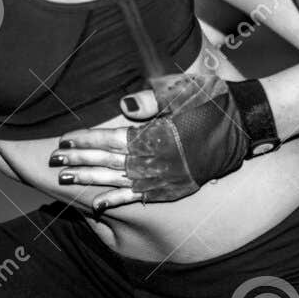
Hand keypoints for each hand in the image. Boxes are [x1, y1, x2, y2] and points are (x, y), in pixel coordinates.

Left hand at [52, 61, 254, 211]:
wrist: (244, 127)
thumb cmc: (212, 102)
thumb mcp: (183, 92)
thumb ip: (150, 100)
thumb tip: (122, 105)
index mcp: (154, 135)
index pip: (109, 139)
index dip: (85, 140)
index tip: (63, 139)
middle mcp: (155, 160)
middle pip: (107, 161)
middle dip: (79, 160)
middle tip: (54, 160)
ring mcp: (164, 178)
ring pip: (117, 180)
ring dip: (89, 180)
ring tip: (65, 178)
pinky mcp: (173, 188)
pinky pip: (138, 198)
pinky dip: (116, 200)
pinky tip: (97, 205)